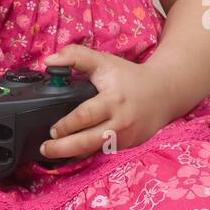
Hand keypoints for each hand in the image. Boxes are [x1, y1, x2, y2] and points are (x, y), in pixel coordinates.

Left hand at [38, 44, 173, 161]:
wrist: (163, 93)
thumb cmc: (129, 77)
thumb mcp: (103, 61)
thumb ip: (75, 56)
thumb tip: (49, 61)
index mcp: (113, 99)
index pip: (85, 116)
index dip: (66, 125)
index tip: (52, 130)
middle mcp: (120, 121)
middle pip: (88, 141)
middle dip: (64, 148)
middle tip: (46, 148)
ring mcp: (126, 136)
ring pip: (95, 149)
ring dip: (73, 153)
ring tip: (54, 153)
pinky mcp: (129, 144)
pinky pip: (104, 149)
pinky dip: (88, 151)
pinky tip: (73, 151)